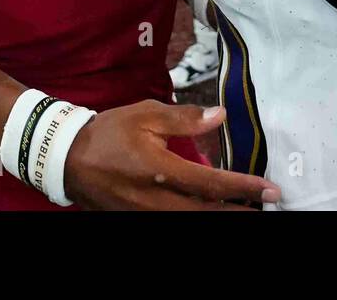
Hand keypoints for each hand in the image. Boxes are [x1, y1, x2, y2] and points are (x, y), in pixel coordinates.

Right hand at [63, 101, 279, 209]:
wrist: (66, 159)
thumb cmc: (107, 133)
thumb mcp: (144, 115)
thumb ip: (184, 118)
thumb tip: (220, 115)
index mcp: (159, 170)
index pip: (211, 183)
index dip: (244, 188)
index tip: (270, 190)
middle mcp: (155, 200)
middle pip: (207, 213)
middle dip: (240, 212)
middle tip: (268, 207)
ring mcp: (145, 215)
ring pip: (191, 222)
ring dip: (219, 217)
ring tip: (243, 211)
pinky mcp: (136, 220)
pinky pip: (171, 222)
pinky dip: (195, 218)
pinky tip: (209, 211)